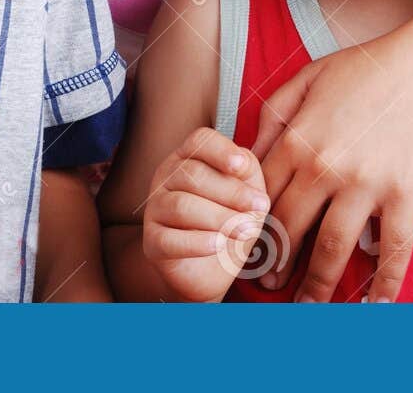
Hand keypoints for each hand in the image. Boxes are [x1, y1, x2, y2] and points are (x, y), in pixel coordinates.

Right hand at [143, 128, 270, 302]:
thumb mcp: (247, 195)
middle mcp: (166, 177)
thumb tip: (242, 163)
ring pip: (182, 205)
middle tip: (260, 208)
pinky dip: (197, 242)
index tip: (241, 166)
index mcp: (189, 158)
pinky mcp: (152, 242)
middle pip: (194, 174)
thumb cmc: (230, 223)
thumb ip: (248, 173)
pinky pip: (170, 239)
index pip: (200, 141)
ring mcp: (155, 209)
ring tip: (246, 230)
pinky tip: (218, 245)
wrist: (212, 271)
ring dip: (220, 218)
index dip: (221, 150)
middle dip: (232, 192)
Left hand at [251, 9, 412, 301]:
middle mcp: (325, 165)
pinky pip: (393, 252)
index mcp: (298, 137)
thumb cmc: (374, 66)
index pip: (263, 196)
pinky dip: (384, 284)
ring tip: (308, 309)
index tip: (248, 250)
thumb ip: (275, 114)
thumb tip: (250, 155)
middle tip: (269, 289)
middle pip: (290, 229)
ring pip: (332, 249)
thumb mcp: (311, 76)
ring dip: (318, 286)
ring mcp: (367, 183)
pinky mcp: (407, 195)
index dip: (252, 227)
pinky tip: (375, 306)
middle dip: (276, 265)